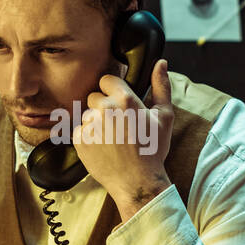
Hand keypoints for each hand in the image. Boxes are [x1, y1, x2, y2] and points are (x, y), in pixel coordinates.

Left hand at [73, 58, 173, 222]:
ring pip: (87, 114)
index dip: (113, 90)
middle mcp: (104, 109)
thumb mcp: (164, 117)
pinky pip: (80, 130)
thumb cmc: (153, 150)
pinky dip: (88, 137)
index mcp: (124, 99)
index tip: (120, 105)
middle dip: (104, 107)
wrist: (137, 182)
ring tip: (112, 139)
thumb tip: (160, 62)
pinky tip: (103, 147)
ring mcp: (90, 124)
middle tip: (119, 125)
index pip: (106, 79)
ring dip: (96, 122)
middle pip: (94, 96)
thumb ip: (161, 86)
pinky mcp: (79, 139)